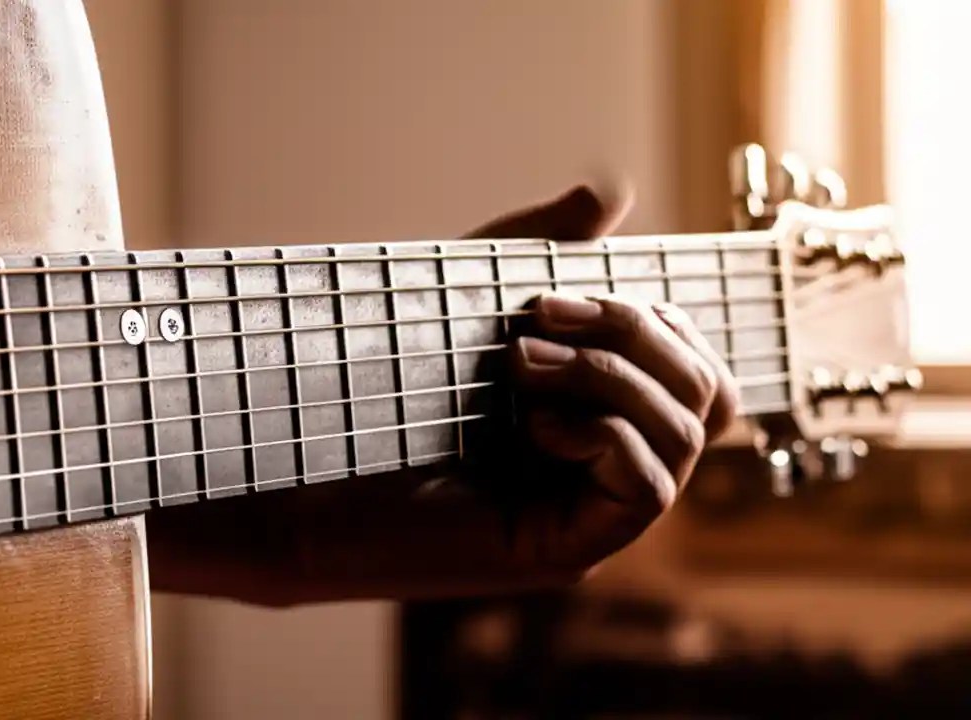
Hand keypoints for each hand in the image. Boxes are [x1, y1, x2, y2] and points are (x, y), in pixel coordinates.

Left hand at [146, 181, 739, 604]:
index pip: (697, 367)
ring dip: (610, 378)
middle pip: (708, 395)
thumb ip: (544, 248)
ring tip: (519, 367)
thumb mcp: (474, 298)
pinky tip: (530, 424)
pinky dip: (602, 435)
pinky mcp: (565, 551)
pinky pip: (650, 489)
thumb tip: (614, 194)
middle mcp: (608, 466)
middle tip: (534, 323)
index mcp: (601, 411)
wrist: (300, 459)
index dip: (652, 318)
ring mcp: (591, 515)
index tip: (548, 295)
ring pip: (687, 437)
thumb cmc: (381, 382)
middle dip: (635, 337)